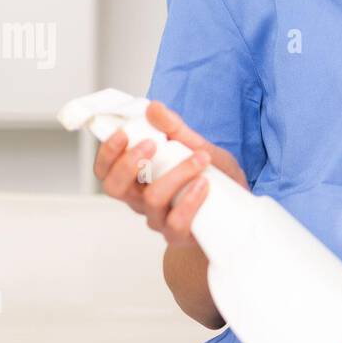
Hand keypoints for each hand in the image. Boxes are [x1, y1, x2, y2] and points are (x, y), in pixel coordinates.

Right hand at [93, 100, 246, 247]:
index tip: (124, 132)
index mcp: (136, 179)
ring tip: (200, 159)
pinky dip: (190, 201)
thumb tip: (154, 108)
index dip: (107, 153)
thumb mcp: (195, 146)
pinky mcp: (178, 235)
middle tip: (152, 143)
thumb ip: (174, 128)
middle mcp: (141, 200)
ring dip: (175, 175)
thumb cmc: (210, 176)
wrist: (235, 208)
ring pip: (151, 200)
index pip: (106, 170)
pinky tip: (204, 185)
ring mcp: (158, 219)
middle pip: (114, 188)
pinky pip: (176, 223)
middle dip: (128, 163)